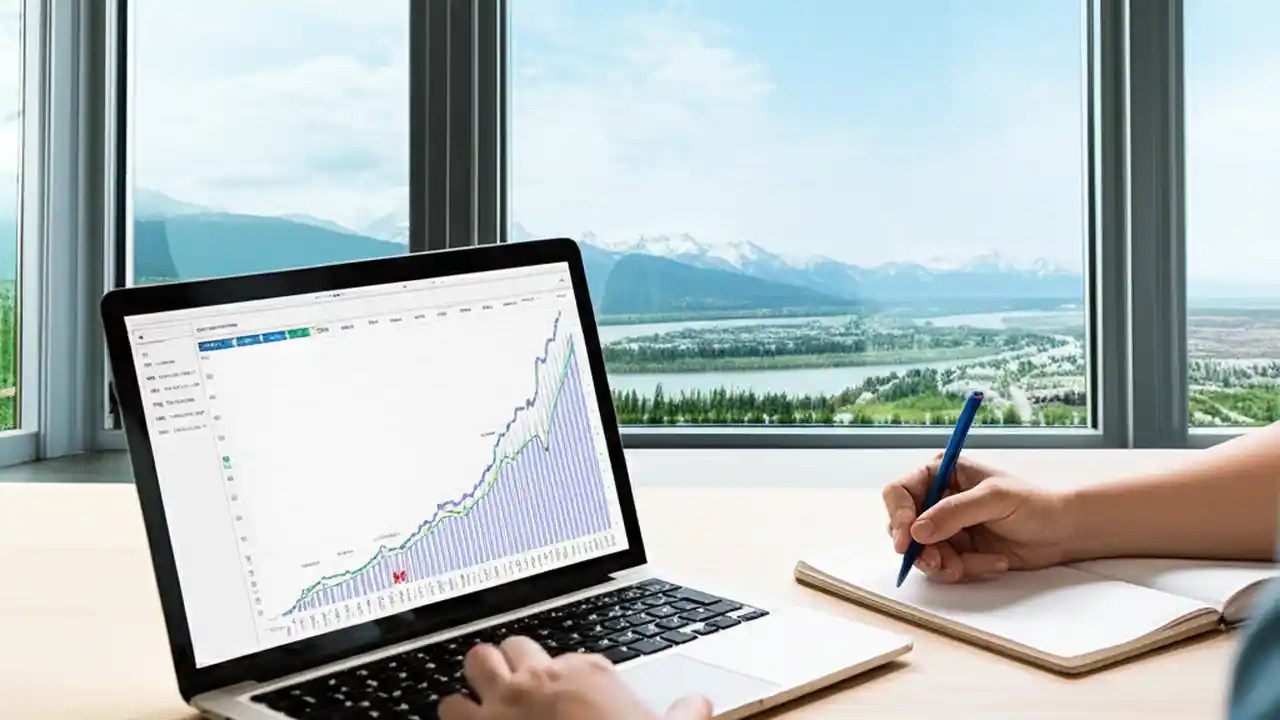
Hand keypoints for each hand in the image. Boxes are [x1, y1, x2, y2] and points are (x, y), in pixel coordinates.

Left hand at [439, 637, 711, 719]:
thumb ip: (685, 712)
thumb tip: (701, 703)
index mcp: (587, 673)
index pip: (565, 655)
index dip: (563, 676)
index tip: (566, 694)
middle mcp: (542, 678)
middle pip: (512, 646)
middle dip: (511, 665)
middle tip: (518, 688)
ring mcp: (504, 703)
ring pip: (474, 665)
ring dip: (476, 685)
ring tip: (483, 703)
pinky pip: (447, 708)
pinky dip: (455, 715)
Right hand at [882, 455, 1075, 582]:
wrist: (1062, 533)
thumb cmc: (1034, 504)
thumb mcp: (994, 500)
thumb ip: (954, 512)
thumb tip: (917, 531)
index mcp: (941, 473)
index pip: (899, 491)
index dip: (898, 515)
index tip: (907, 541)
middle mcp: (937, 498)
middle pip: (904, 527)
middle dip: (921, 549)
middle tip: (940, 563)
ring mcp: (946, 527)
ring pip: (922, 552)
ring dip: (944, 564)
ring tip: (970, 566)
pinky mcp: (957, 550)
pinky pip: (944, 566)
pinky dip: (966, 569)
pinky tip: (994, 562)